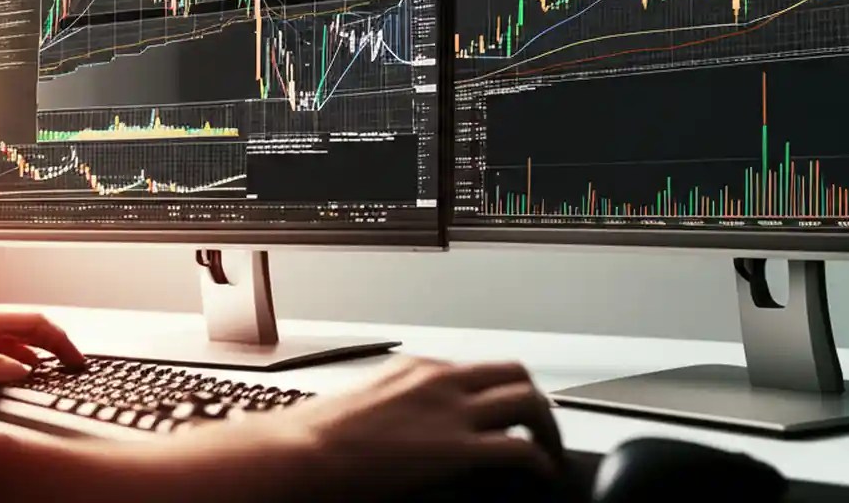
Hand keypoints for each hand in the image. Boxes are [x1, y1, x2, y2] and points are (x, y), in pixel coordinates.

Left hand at [0, 310, 85, 385]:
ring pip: (18, 337)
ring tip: (52, 367)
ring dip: (40, 351)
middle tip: (73, 361)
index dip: (60, 339)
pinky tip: (20, 369)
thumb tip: (23, 369)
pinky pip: (4, 347)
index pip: (36, 322)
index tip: (74, 356)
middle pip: (31, 327)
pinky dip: (20, 357)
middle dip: (56, 343)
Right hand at [265, 356, 563, 500]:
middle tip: (541, 427)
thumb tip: (415, 428)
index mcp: (417, 369)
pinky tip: (542, 477)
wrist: (299, 454)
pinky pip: (519, 449)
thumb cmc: (315, 438)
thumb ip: (401, 407)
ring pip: (528, 401)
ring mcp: (452, 412)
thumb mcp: (367, 406)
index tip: (503, 412)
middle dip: (535, 400)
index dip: (497, 393)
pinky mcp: (457, 449)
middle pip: (514, 373)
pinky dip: (540, 463)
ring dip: (547, 427)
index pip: (475, 370)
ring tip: (549, 453)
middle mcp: (441, 380)